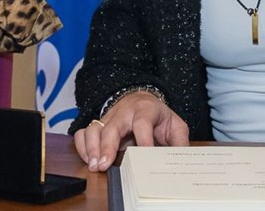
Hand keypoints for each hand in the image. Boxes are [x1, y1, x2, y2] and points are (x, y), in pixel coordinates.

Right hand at [73, 90, 187, 172]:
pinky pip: (83, 132)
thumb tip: (183, 159)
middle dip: (107, 146)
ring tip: (94, 166)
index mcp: (146, 109)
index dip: (143, 139)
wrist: (141, 99)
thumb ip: (180, 141)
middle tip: (104, 165)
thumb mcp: (174, 125)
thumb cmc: (157, 116)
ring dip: (91, 148)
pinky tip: (88, 160)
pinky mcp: (98, 124)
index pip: (142, 123)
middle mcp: (123, 112)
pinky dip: (82, 146)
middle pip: (112, 126)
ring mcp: (108, 118)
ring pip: (94, 128)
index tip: (142, 156)